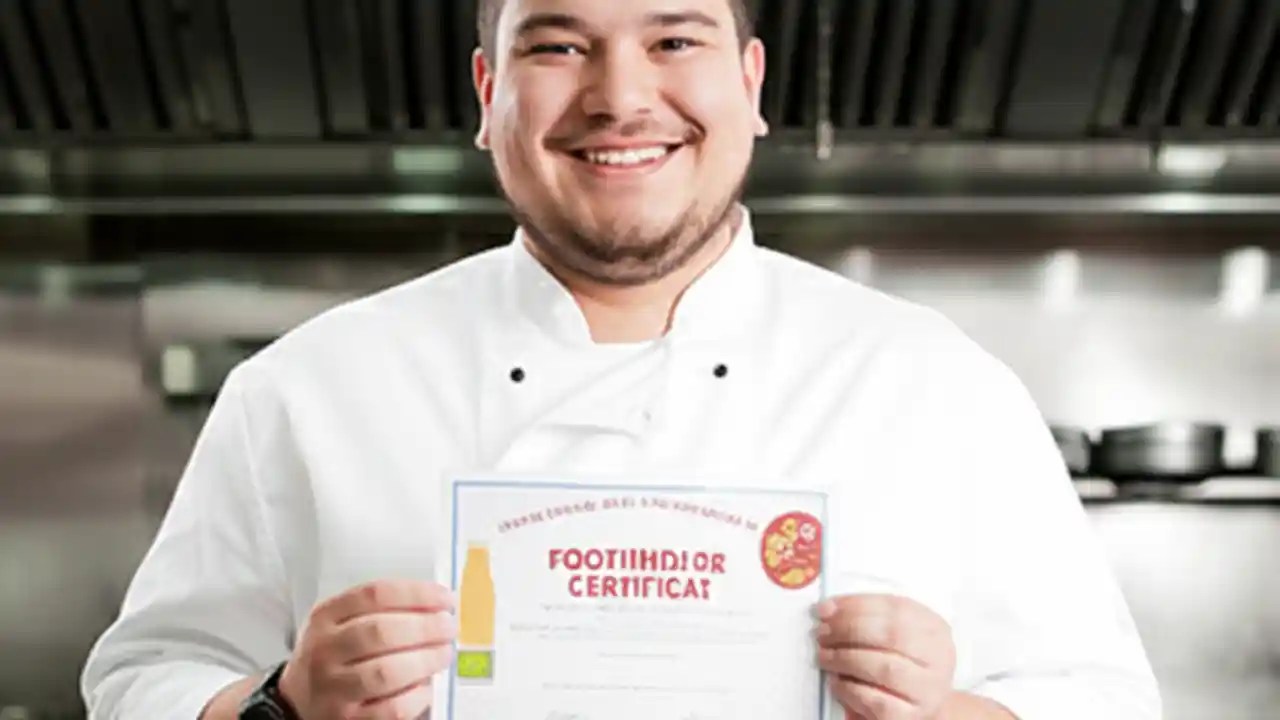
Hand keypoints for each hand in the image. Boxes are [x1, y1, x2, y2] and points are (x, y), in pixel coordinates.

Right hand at [279, 580, 456, 719]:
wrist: (297, 701)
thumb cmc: (332, 657)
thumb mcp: (340, 622)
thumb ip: (380, 610)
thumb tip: (436, 606)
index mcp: (325, 617)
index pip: (374, 595)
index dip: (417, 594)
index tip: (444, 597)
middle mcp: (324, 651)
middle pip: (381, 632)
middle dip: (426, 628)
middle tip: (449, 627)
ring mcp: (333, 689)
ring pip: (386, 672)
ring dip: (425, 660)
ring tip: (443, 654)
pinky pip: (390, 709)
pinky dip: (417, 695)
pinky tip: (428, 686)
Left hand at [815, 594, 955, 719]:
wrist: (920, 705)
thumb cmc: (901, 662)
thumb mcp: (894, 633)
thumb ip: (867, 617)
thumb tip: (827, 609)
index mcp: (934, 628)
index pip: (895, 607)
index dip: (856, 606)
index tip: (826, 608)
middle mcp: (938, 658)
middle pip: (892, 635)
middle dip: (848, 630)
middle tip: (822, 633)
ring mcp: (927, 690)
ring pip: (885, 668)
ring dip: (846, 658)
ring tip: (824, 656)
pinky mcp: (910, 717)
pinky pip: (878, 702)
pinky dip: (850, 689)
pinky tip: (835, 681)